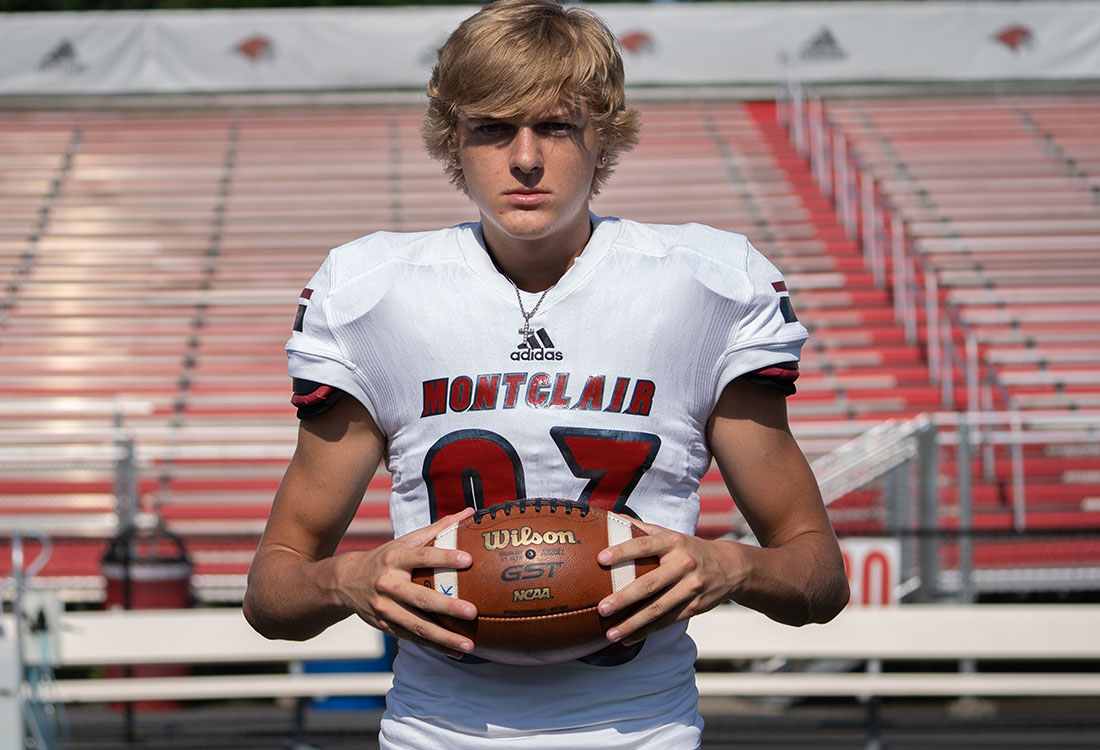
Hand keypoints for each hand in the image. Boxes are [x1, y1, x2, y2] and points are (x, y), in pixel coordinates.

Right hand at [334, 508, 477, 658]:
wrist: (345, 581)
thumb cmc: (386, 558)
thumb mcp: (406, 540)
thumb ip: (438, 529)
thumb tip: (470, 512)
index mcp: (395, 558)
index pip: (422, 556)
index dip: (444, 557)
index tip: (468, 560)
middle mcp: (388, 584)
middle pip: (420, 598)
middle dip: (447, 606)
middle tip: (472, 612)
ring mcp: (385, 608)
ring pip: (417, 625)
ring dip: (444, 637)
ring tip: (469, 643)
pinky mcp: (385, 626)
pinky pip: (413, 638)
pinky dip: (435, 646)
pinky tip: (456, 651)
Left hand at [595, 521, 742, 645]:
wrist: (730, 567)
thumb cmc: (690, 549)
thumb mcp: (671, 534)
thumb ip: (642, 528)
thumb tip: (611, 517)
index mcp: (673, 543)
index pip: (644, 545)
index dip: (622, 551)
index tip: (601, 559)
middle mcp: (683, 565)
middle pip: (650, 584)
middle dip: (624, 598)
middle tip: (602, 608)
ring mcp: (690, 588)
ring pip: (658, 609)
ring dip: (632, 623)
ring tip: (610, 633)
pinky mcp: (695, 607)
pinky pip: (667, 622)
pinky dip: (646, 631)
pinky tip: (627, 638)